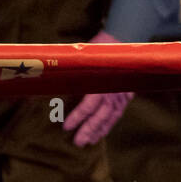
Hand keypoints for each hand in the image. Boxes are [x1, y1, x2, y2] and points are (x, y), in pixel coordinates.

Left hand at [63, 31, 133, 146]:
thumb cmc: (99, 48)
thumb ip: (74, 74)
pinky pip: (117, 113)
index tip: (66, 127)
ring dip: (99, 130)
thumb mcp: (84, 58)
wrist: (123, 39)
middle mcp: (114, 90)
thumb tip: (53, 85)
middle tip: (78, 142)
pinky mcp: (126, 94)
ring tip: (89, 142)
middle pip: (101, 115)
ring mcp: (122, 93)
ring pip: (111, 116)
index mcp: (102, 82)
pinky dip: (109, 123)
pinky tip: (102, 133)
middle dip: (89, 129)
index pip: (90, 104)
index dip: (78, 116)